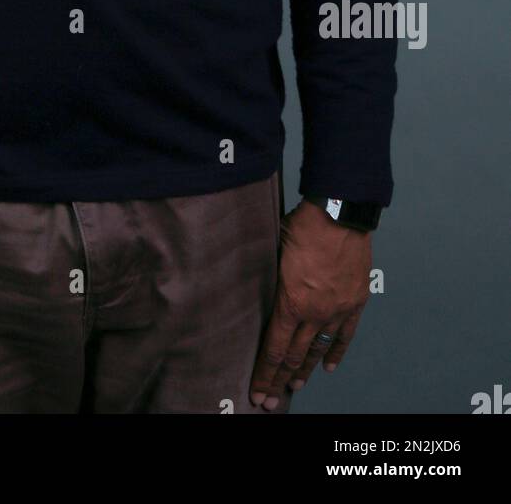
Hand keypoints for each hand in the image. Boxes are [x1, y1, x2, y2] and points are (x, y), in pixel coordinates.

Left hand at [249, 198, 371, 409]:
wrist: (339, 212)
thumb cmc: (303, 225)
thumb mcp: (273, 250)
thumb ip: (269, 277)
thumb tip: (257, 287)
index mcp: (290, 302)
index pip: (274, 349)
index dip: (264, 374)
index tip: (257, 393)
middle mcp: (314, 312)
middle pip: (294, 356)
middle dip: (279, 381)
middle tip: (270, 400)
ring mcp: (337, 309)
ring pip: (318, 349)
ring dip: (306, 371)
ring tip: (294, 388)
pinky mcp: (355, 301)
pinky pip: (345, 335)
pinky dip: (336, 352)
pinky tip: (327, 366)